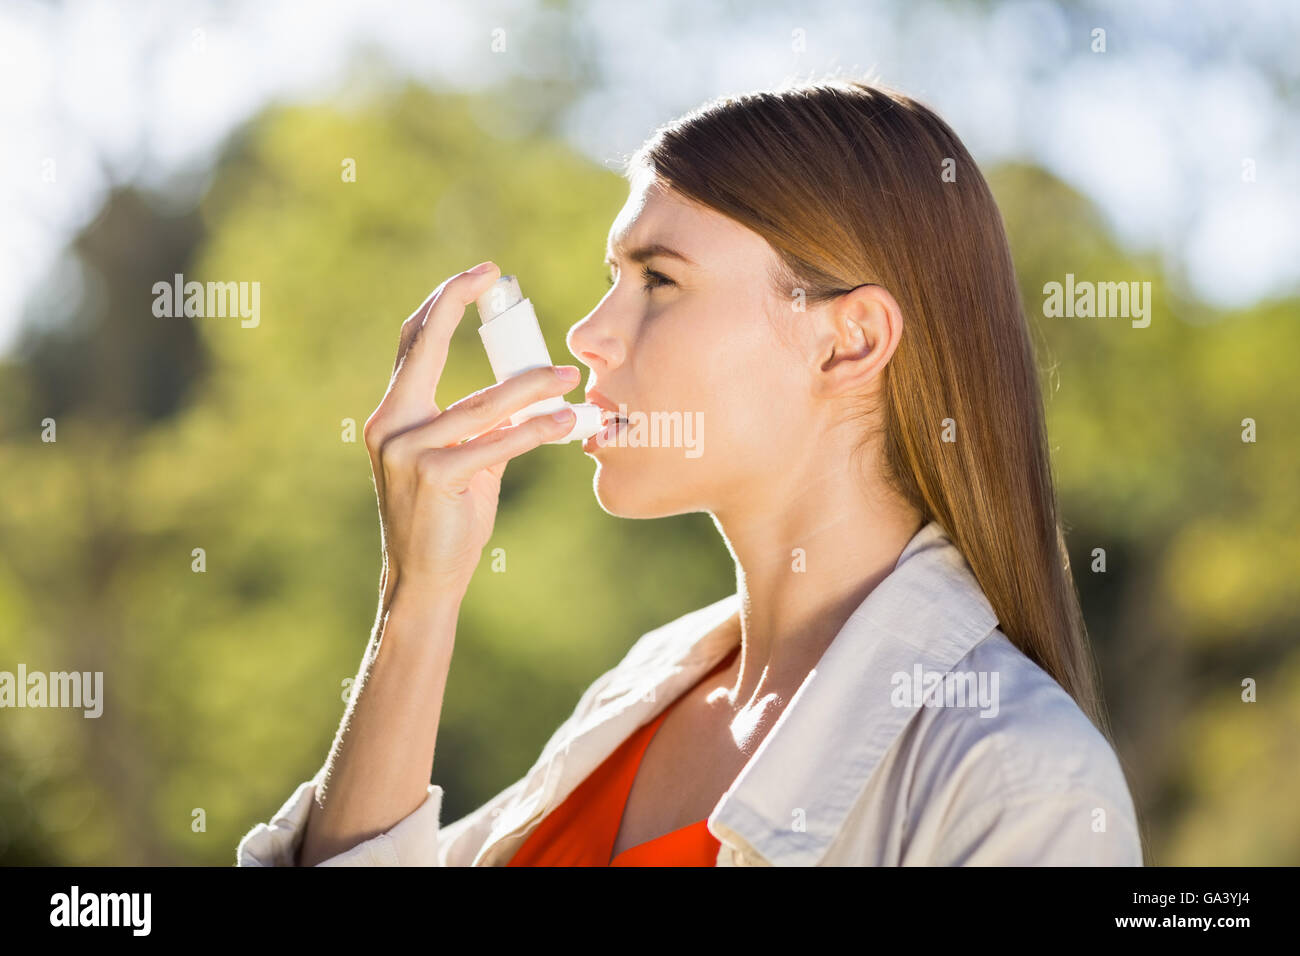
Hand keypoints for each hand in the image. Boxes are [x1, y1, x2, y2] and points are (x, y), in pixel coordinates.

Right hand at [362, 262, 579, 602]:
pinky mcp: (433, 476)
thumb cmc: (448, 516)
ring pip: (481, 404)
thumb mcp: (466, 459)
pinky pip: (495, 443)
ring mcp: (406, 450)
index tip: (480, 275)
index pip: (414, 343)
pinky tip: (563, 420)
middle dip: (457, 301)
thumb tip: (531, 393)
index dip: (443, 302)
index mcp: (393, 413)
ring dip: (531, 387)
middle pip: (425, 347)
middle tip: (497, 277)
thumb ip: (487, 423)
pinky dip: (533, 430)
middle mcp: (390, 424)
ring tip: (568, 377)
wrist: (427, 578)